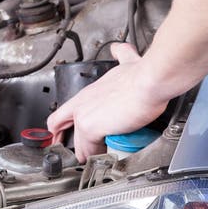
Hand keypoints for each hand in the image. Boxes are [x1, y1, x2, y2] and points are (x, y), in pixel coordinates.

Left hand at [46, 43, 168, 162]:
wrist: (149, 81)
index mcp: (89, 91)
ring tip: (98, 158)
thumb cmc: (142, 75)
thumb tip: (120, 50)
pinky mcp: (89, 128)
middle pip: (58, 125)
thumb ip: (121, 56)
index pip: (64, 110)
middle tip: (76, 153)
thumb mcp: (126, 62)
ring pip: (77, 142)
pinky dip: (97, 156)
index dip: (60, 124)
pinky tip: (105, 157)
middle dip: (65, 141)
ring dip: (87, 152)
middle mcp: (82, 102)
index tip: (61, 134)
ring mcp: (83, 115)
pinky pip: (88, 150)